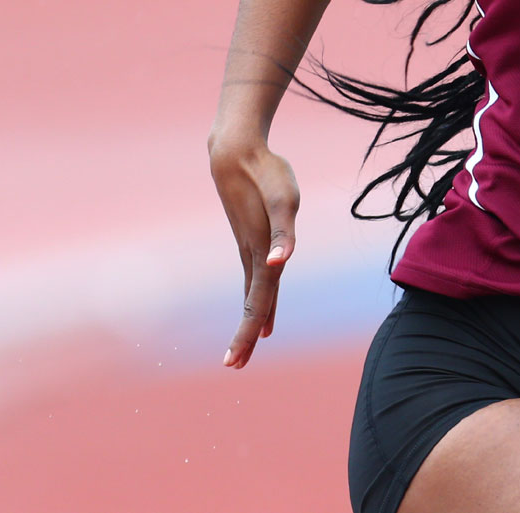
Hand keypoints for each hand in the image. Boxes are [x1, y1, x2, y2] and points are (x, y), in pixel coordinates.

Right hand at [208, 141, 299, 367]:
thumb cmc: (266, 174)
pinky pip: (255, 275)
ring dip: (251, 319)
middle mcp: (255, 254)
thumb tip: (279, 263)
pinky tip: (261, 301)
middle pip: (253, 303)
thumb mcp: (284, 200)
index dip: (249, 331)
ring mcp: (250, 247)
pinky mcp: (250, 237)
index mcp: (263, 252)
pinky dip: (258, 295)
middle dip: (245, 336)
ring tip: (249, 346)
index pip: (258, 301)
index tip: (235, 361)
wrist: (237, 153)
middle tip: (234, 366)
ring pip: (253, 291)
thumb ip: (284, 233)